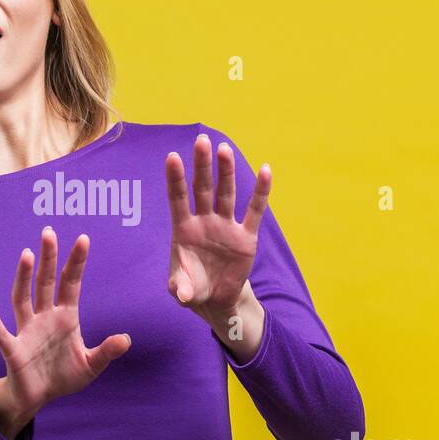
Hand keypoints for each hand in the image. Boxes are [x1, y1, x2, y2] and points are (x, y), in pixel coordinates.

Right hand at [0, 226, 131, 424]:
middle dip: (48, 258)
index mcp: (65, 317)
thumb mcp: (91, 366)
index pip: (71, 284)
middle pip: (45, 282)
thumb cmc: (62, 377)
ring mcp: (27, 331)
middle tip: (48, 232)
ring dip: (23, 277)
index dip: (76, 262)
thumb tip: (126, 339)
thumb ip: (106, 352)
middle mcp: (44, 318)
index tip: (83, 238)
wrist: (37, 398)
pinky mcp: (13, 350)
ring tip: (26, 255)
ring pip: (22, 299)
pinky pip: (2, 334)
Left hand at [165, 132, 270, 325]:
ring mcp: (226, 226)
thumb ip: (180, 288)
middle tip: (202, 140)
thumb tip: (182, 295)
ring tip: (224, 149)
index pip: (178, 198)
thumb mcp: (183, 291)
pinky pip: (255, 211)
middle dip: (202, 165)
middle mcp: (204, 221)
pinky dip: (260, 192)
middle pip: (203, 188)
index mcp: (183, 229)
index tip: (172, 156)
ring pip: (226, 194)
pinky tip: (265, 171)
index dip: (176, 178)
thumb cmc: (193, 288)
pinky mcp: (246, 236)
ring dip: (226, 171)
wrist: (216, 299)